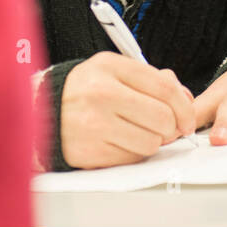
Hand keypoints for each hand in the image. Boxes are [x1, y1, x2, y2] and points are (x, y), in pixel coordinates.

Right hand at [59, 52, 196, 168]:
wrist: (40, 110)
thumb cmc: (83, 90)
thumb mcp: (113, 71)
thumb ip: (152, 79)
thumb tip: (185, 99)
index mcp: (110, 67)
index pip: (165, 88)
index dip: (184, 107)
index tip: (186, 118)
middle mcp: (101, 94)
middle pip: (162, 118)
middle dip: (171, 127)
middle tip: (165, 128)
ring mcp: (94, 124)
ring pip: (151, 143)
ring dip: (151, 141)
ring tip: (136, 132)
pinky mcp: (90, 152)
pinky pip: (131, 159)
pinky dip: (132, 152)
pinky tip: (120, 141)